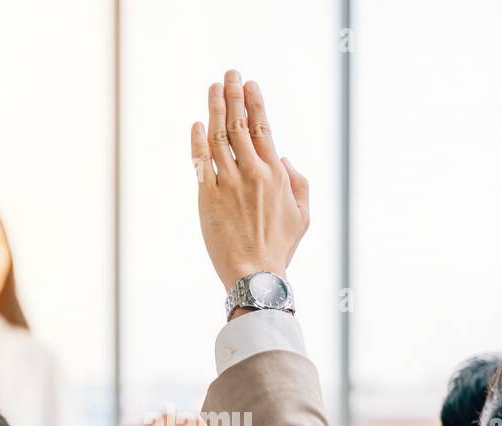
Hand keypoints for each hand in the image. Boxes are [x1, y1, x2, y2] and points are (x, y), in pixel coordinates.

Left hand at [191, 69, 309, 293]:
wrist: (255, 274)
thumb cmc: (280, 248)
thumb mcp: (304, 216)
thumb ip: (300, 184)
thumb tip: (286, 160)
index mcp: (276, 175)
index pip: (263, 129)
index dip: (255, 103)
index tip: (250, 85)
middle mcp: (252, 173)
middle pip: (239, 125)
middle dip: (234, 95)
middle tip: (229, 75)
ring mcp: (228, 184)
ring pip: (219, 137)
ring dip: (215, 108)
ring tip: (213, 89)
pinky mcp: (208, 197)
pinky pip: (201, 161)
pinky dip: (198, 140)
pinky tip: (197, 123)